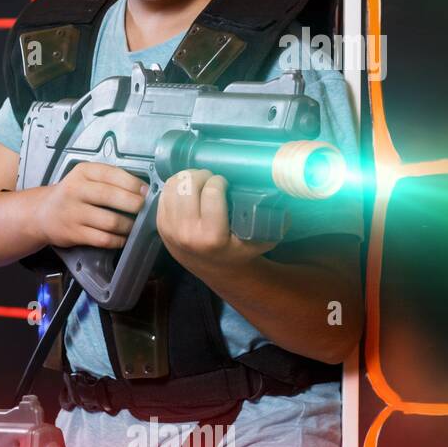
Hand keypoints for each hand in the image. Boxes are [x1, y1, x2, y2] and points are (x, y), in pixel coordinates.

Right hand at [34, 161, 149, 250]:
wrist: (42, 213)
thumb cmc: (72, 194)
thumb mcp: (85, 178)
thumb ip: (110, 180)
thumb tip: (144, 190)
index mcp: (83, 172)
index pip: (113, 175)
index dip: (134, 184)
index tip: (147, 192)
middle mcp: (76, 190)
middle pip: (112, 197)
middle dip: (135, 205)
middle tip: (144, 210)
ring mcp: (74, 213)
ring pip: (111, 221)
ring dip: (129, 225)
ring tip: (135, 225)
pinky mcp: (74, 233)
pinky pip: (103, 239)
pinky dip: (118, 240)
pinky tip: (123, 237)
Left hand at [156, 169, 281, 270]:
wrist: (215, 270)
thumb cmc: (241, 251)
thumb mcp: (262, 239)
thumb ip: (275, 219)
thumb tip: (287, 192)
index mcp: (212, 236)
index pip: (211, 192)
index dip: (219, 180)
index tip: (224, 182)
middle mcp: (187, 234)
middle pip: (188, 185)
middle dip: (202, 175)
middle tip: (211, 178)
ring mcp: (170, 230)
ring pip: (173, 187)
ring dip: (186, 178)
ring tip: (199, 180)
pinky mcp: (160, 226)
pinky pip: (163, 195)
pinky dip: (174, 186)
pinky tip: (186, 188)